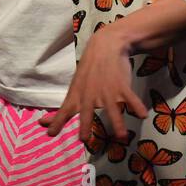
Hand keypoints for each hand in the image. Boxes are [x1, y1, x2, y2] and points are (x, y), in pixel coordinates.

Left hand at [38, 27, 147, 144]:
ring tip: (121, 136)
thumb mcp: (74, 90)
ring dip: (117, 122)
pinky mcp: (121, 85)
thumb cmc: (88, 72)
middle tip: (84, 139)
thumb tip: (42, 124)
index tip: (50, 133)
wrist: (105, 47)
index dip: (57, 122)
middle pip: (87, 112)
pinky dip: (137, 106)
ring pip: (112, 108)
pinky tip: (142, 114)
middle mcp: (90, 95)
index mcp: (77, 96)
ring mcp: (107, 90)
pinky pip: (130, 97)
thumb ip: (63, 110)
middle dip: (85, 125)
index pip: (64, 111)